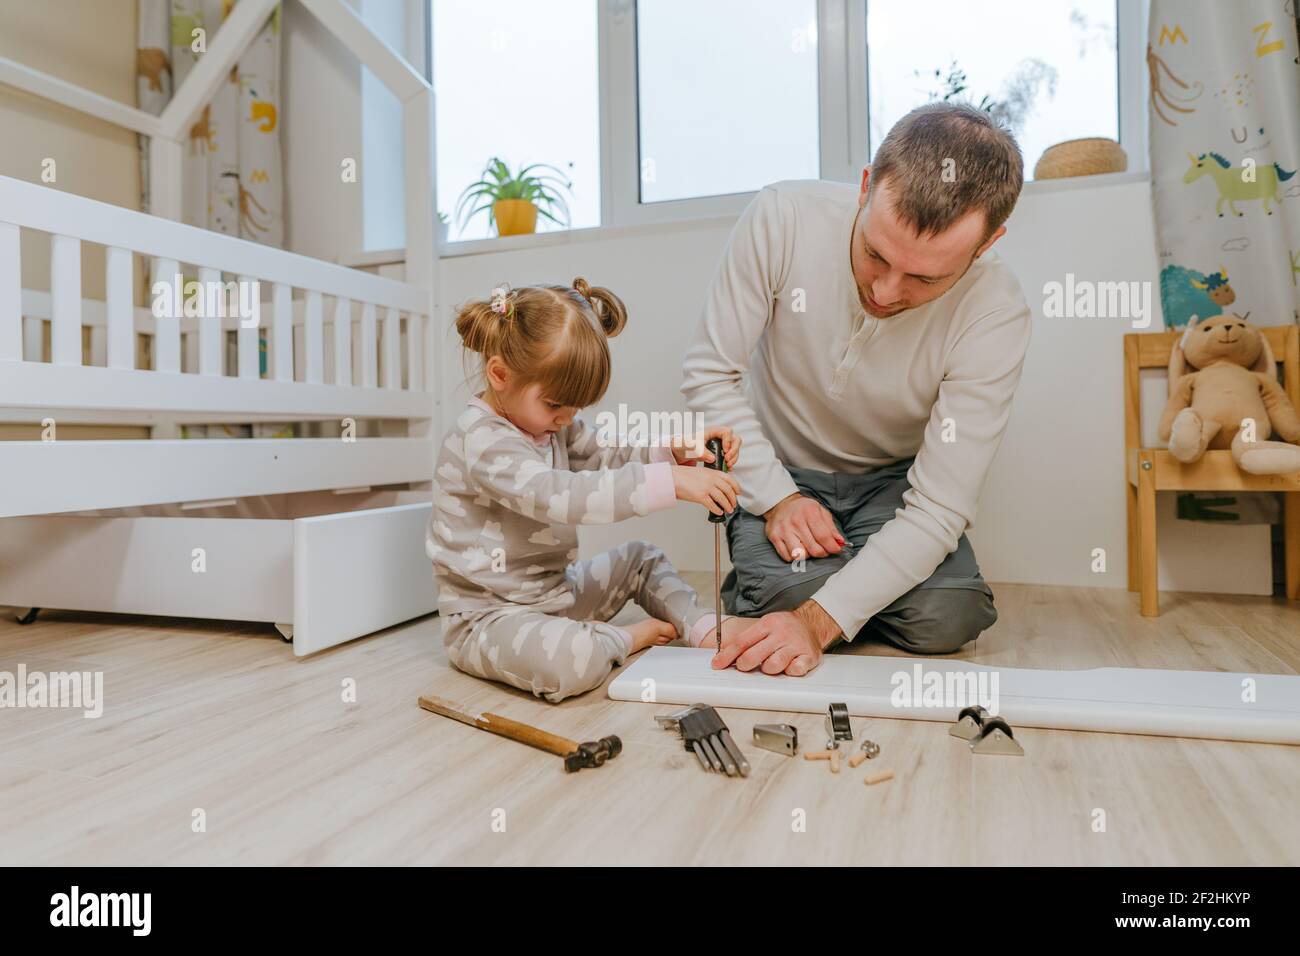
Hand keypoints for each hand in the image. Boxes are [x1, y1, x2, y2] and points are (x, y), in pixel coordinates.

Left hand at [672, 426, 740, 467]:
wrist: (680, 453)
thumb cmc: (685, 446)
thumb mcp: (692, 448)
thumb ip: (701, 452)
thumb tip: (712, 459)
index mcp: (713, 431)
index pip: (727, 432)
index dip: (728, 441)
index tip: (724, 451)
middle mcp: (719, 437)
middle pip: (735, 439)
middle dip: (734, 450)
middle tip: (727, 460)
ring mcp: (721, 445)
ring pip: (735, 448)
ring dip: (734, 457)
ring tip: (728, 466)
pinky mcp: (721, 453)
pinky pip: (731, 456)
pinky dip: (731, 462)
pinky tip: (727, 468)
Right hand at [672, 464, 739, 515]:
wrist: (672, 478)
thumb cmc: (683, 475)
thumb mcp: (700, 472)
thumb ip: (710, 477)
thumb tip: (718, 487)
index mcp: (712, 472)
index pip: (730, 479)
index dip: (736, 487)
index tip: (738, 492)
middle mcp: (711, 479)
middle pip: (728, 490)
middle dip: (733, 499)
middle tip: (734, 504)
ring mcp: (706, 488)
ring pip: (722, 498)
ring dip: (727, 506)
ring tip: (729, 510)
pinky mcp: (700, 496)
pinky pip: (713, 505)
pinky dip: (717, 510)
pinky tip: (719, 512)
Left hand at [712, 601, 840, 675]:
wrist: (812, 624)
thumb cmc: (784, 628)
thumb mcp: (764, 626)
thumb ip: (747, 640)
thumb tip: (724, 656)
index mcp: (768, 624)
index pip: (742, 642)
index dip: (726, 655)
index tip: (717, 664)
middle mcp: (781, 634)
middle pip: (754, 655)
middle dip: (744, 664)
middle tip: (744, 666)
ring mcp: (796, 645)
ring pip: (773, 665)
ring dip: (767, 669)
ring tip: (770, 665)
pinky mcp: (808, 656)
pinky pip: (795, 670)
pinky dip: (789, 672)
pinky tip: (788, 667)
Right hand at [762, 493, 844, 561]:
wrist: (781, 504)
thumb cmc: (804, 509)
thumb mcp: (821, 512)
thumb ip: (831, 528)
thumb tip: (840, 543)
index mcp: (809, 512)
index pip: (824, 537)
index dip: (832, 547)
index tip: (836, 549)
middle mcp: (795, 521)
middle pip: (814, 549)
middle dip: (822, 553)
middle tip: (823, 549)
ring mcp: (783, 530)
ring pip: (799, 556)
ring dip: (807, 555)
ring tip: (808, 548)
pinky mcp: (774, 537)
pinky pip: (787, 557)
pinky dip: (794, 557)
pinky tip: (797, 548)